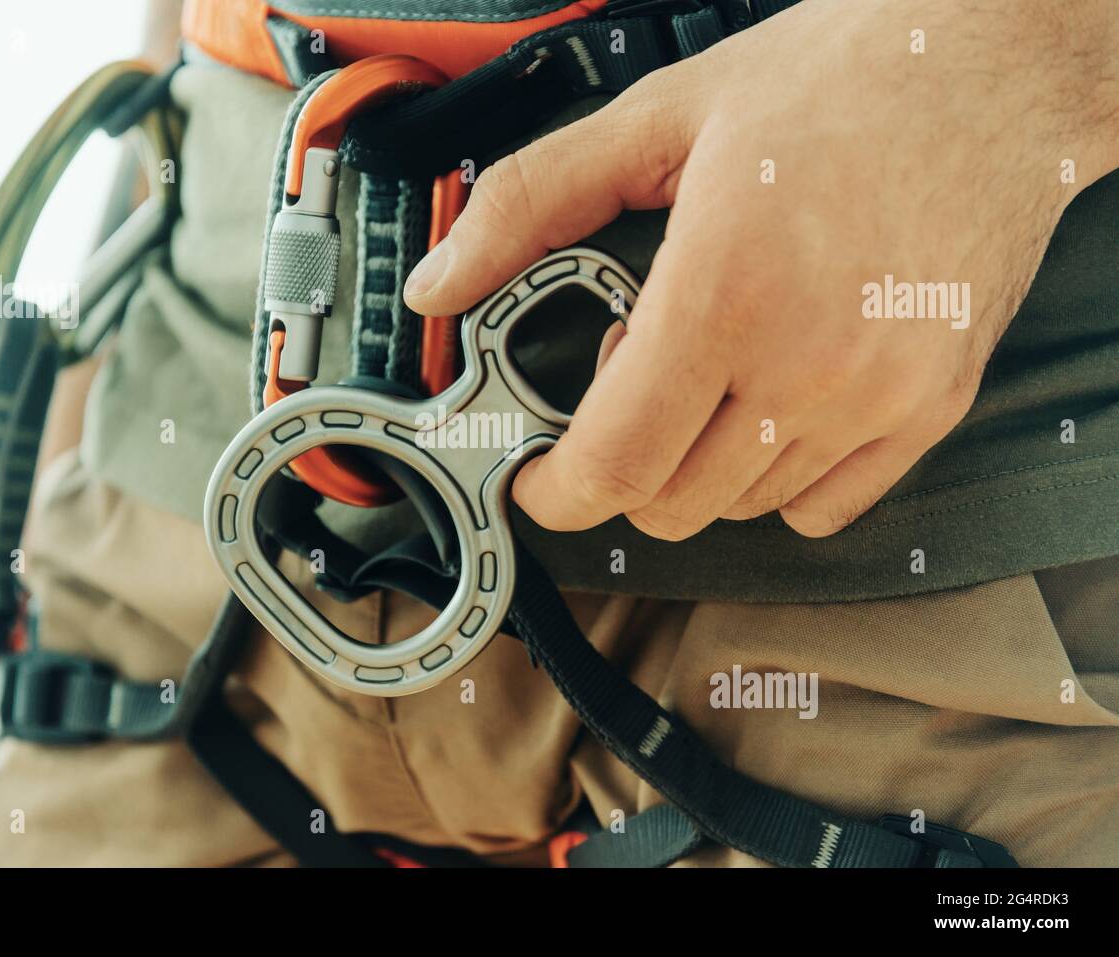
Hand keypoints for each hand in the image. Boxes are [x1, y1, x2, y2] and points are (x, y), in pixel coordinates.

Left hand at [403, 0, 1118, 539]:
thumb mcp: (656, 119)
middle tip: (629, 378)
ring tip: (711, 363)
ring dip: (695, 462)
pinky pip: (822, 508)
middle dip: (618, 467)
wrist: (991, 68)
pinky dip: (775, 476)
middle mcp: (809, 364)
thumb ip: (528, 205)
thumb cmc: (832, 84)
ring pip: (739, 506)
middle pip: (669, 502)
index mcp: (725, 292)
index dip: (556, 491)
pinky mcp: (931, 408)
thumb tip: (439, 285)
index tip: (539, 476)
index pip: (615, 464)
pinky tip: (772, 396)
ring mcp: (879, 396)